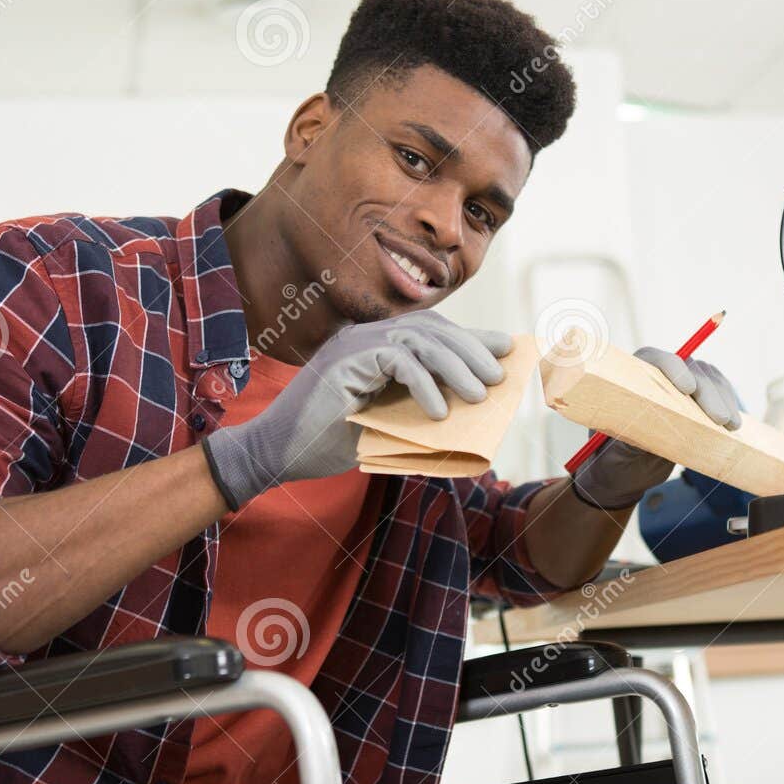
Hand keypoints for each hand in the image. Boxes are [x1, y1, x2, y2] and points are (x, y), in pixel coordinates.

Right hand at [203, 311, 510, 508]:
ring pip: (419, 339)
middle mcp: (364, 335)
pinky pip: (397, 360)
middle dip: (471, 349)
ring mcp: (353, 343)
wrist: (279, 454)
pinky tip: (439, 412)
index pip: (430, 332)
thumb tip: (469, 413)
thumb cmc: (329, 444)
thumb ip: (419, 410)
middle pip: (431, 329)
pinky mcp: (345, 359)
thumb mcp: (387, 424)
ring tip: (479, 395)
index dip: (469, 339)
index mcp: (374, 345)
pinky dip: (423, 384)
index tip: (504, 350)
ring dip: (455, 366)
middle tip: (498, 374)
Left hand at [569, 347, 741, 511]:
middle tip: (720, 419)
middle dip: (707, 392)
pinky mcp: (697, 400)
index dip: (672, 368)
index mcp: (630, 378)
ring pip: (709, 379)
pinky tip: (733, 424)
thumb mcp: (616, 449)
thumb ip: (631, 434)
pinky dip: (728, 405)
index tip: (688, 388)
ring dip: (723, 399)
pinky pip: (719, 392)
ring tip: (731, 425)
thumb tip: (653, 420)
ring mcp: (680, 385)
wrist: (624, 471)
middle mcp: (657, 375)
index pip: (654, 359)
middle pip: (689, 368)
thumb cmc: (612, 457)